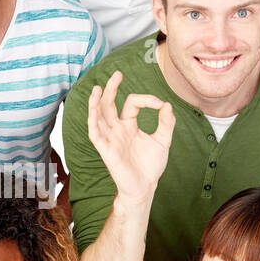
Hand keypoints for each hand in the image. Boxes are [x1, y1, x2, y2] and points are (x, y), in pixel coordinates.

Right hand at [86, 71, 175, 204]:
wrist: (145, 187)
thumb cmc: (150, 166)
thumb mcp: (163, 141)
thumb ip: (166, 123)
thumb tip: (166, 104)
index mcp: (129, 125)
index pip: (132, 103)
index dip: (146, 99)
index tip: (159, 105)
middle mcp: (117, 130)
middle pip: (109, 104)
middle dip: (112, 89)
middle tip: (117, 73)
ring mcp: (110, 139)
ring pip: (98, 116)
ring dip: (96, 102)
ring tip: (98, 87)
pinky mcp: (106, 149)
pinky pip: (95, 133)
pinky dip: (93, 120)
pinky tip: (94, 108)